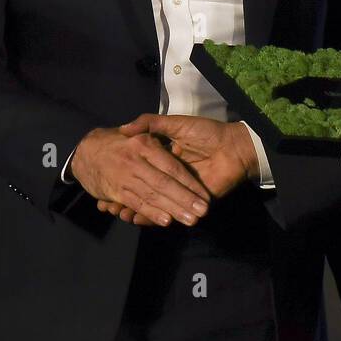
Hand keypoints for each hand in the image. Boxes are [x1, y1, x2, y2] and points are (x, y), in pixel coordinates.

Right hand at [96, 115, 257, 225]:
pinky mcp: (189, 202)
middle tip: (107, 204)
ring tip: (118, 213)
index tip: (107, 180)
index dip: (125, 176)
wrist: (234, 148)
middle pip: (145, 190)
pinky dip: (152, 217)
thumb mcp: (175, 124)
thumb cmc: (206, 133)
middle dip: (126, 198)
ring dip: (135, 210)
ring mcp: (180, 191)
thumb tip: (125, 128)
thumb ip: (152, 124)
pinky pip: (168, 212)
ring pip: (153, 203)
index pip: (142, 171)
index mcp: (167, 159)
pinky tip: (135, 216)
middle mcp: (171, 177)